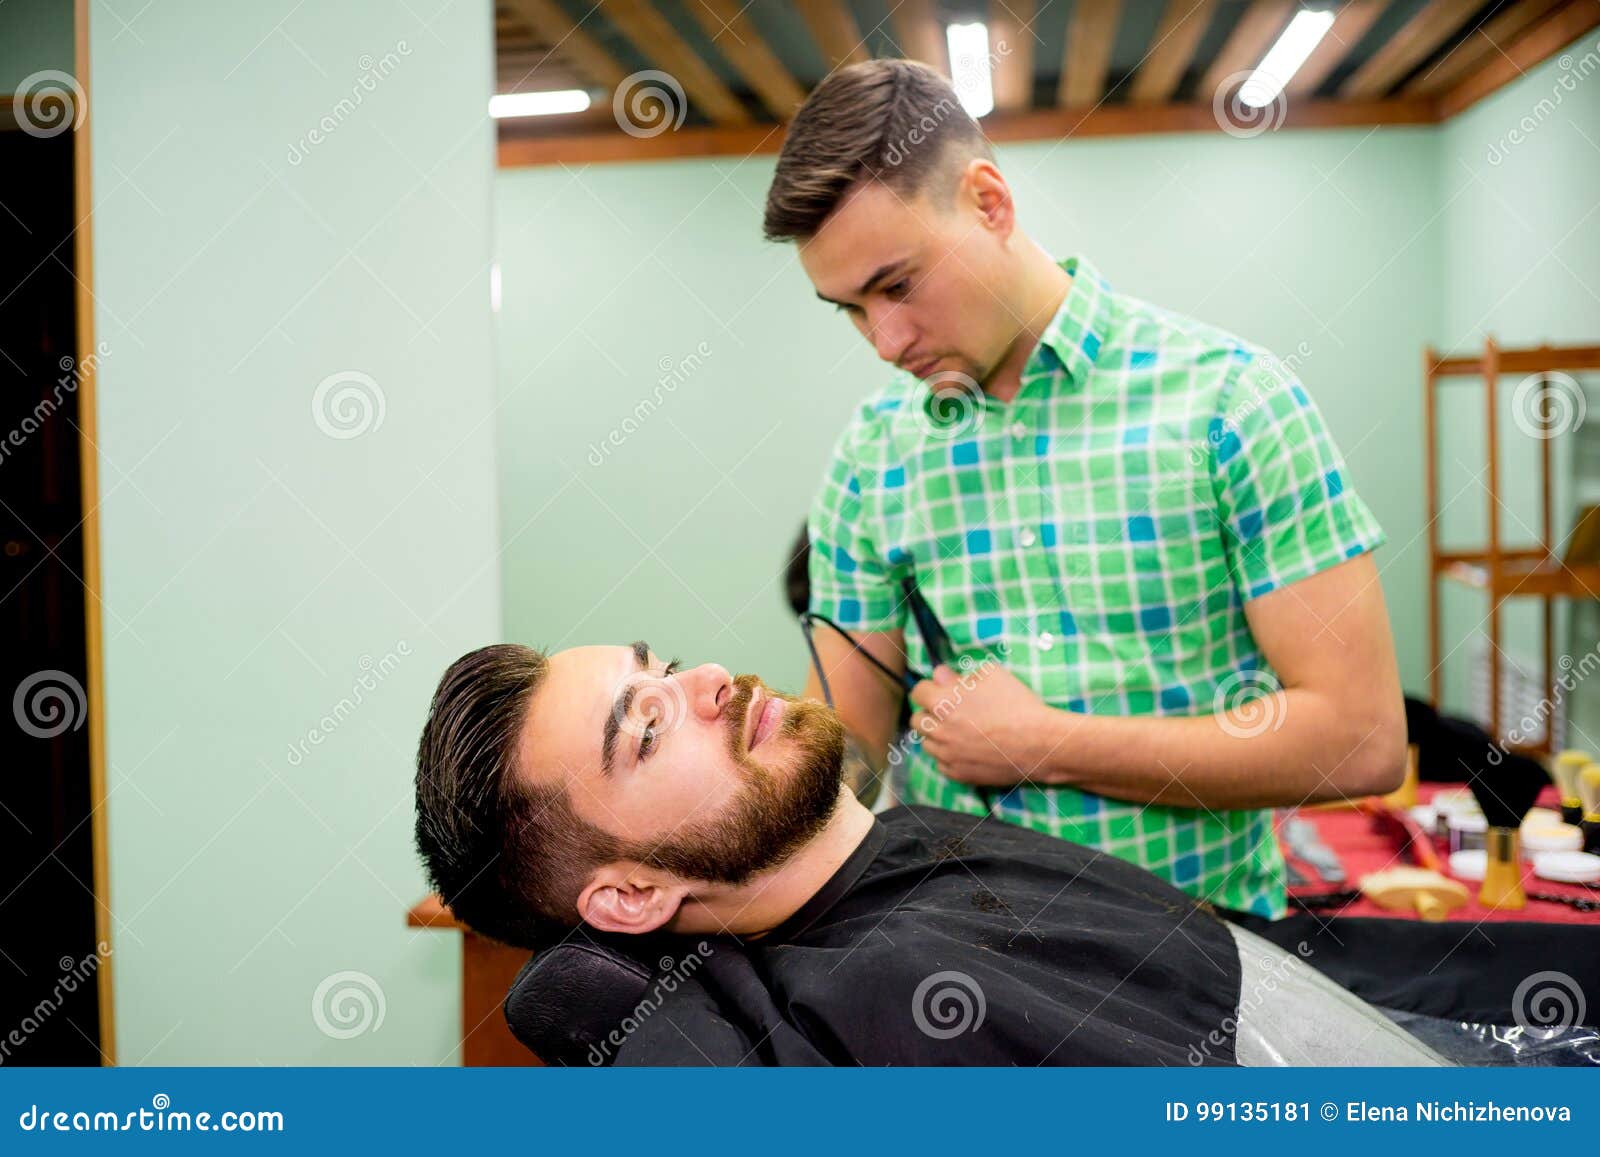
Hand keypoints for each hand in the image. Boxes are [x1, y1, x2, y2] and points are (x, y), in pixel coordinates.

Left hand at [907, 659, 1051, 787]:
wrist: (1040, 742)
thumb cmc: (1018, 704)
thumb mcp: (991, 675)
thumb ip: (958, 675)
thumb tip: (940, 675)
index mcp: (943, 703)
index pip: (918, 692)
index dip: (929, 688)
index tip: (939, 690)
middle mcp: (940, 730)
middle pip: (917, 720)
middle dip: (929, 713)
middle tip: (949, 711)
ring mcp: (948, 755)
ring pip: (927, 744)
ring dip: (937, 735)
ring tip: (958, 731)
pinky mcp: (959, 774)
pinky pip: (941, 764)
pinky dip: (948, 756)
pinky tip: (966, 748)